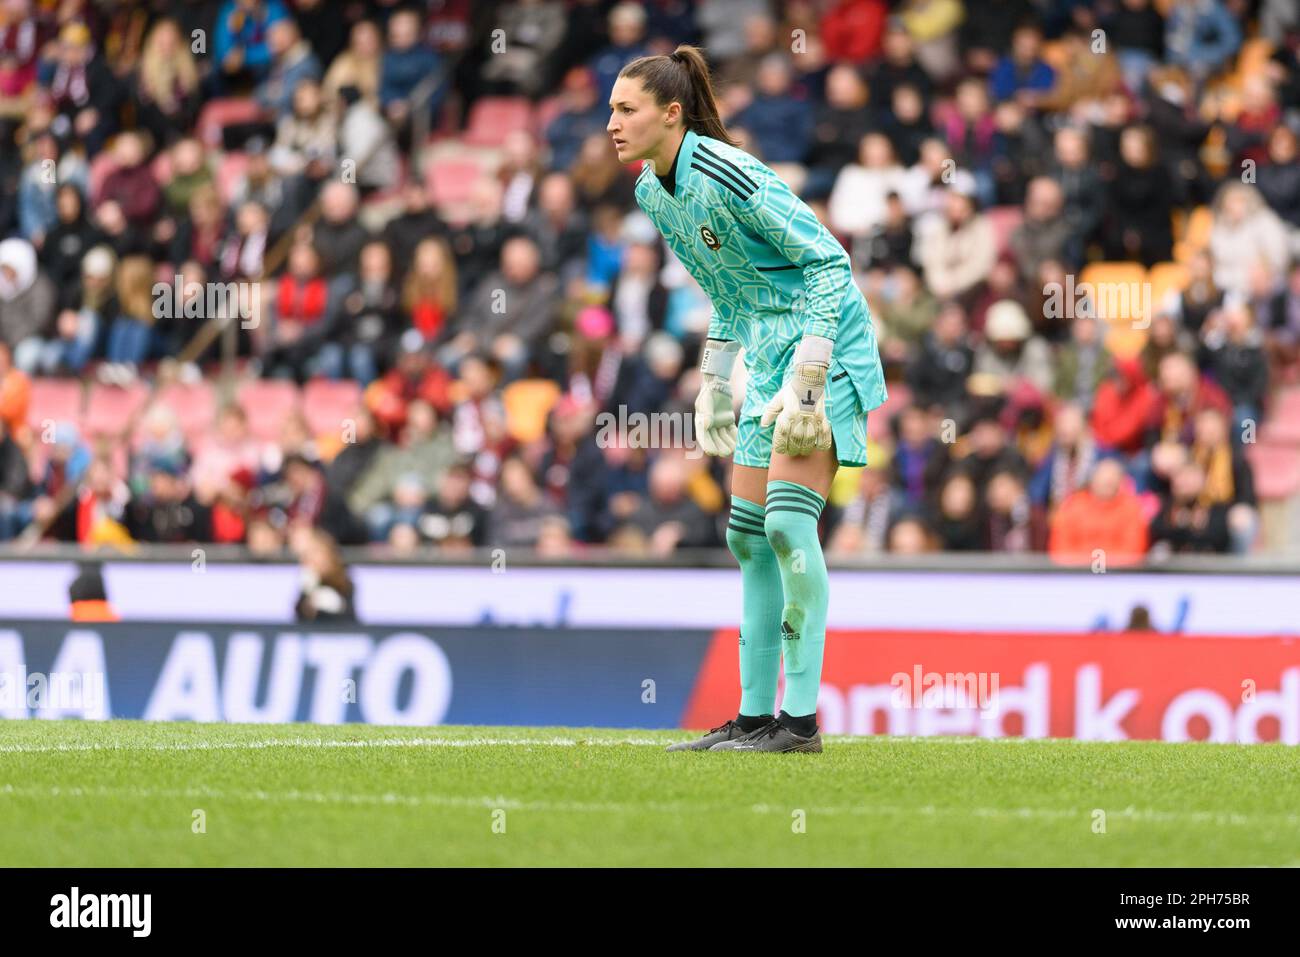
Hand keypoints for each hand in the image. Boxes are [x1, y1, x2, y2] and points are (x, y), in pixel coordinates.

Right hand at [694, 373, 735, 455]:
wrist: (718, 384)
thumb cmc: (709, 393)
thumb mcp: (706, 402)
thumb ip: (707, 413)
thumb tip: (707, 425)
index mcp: (701, 422)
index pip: (703, 436)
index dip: (707, 445)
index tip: (712, 452)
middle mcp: (709, 425)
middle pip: (714, 439)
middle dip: (719, 446)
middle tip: (726, 453)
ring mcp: (719, 423)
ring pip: (723, 436)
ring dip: (728, 443)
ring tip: (733, 450)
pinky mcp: (728, 421)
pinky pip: (731, 431)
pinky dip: (734, 437)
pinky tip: (739, 443)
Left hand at [762, 335, 832, 456]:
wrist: (809, 379)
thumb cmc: (792, 390)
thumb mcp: (778, 399)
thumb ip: (770, 412)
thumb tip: (763, 424)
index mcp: (787, 414)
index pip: (782, 435)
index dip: (780, 445)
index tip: (779, 449)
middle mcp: (799, 418)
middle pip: (795, 440)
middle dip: (792, 449)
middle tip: (791, 452)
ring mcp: (812, 418)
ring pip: (809, 440)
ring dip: (805, 448)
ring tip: (802, 451)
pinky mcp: (822, 417)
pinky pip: (824, 433)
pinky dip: (823, 442)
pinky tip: (818, 447)